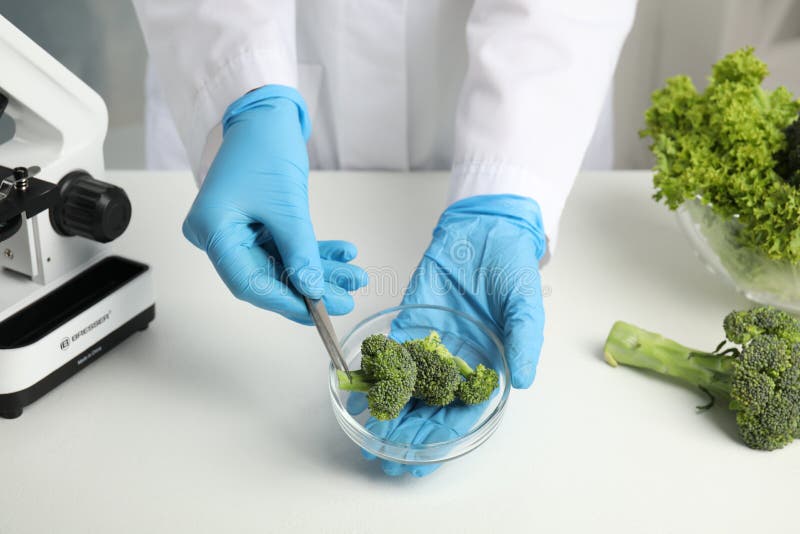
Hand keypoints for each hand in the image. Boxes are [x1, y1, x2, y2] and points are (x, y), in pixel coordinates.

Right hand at [183, 85, 366, 322]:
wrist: (264, 113)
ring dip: (318, 271)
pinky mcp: (254, 225)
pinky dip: (312, 253)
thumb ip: (300, 252)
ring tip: (354, 276)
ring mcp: (235, 231)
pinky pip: (284, 247)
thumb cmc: (264, 146)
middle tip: (345, 298)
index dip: (285, 301)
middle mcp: (217, 235)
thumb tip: (314, 291)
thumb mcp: (287, 205)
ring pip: (280, 264)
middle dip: (309, 288)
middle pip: (266, 276)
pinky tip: (342, 255)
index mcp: (211, 229)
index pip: (248, 282)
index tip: (319, 313)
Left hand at [358, 194, 546, 475]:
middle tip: (386, 459)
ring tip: (369, 435)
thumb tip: (523, 381)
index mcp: (486, 366)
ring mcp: (431, 344)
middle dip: (409, 435)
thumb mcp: (525, 305)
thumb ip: (524, 342)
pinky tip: (360, 392)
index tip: (422, 461)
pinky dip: (375, 374)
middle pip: (429, 408)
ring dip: (390, 412)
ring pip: (407, 387)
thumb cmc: (512, 269)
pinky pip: (390, 353)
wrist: (485, 231)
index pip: (461, 413)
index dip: (442, 439)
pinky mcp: (410, 322)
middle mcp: (456, 362)